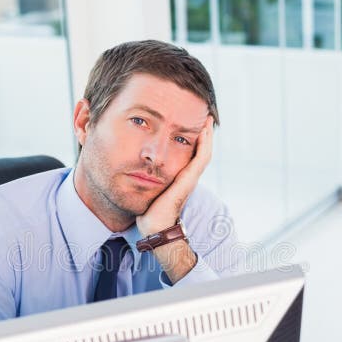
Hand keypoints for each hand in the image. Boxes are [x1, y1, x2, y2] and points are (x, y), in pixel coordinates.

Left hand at [136, 115, 213, 236]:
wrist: (155, 225)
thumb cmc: (149, 210)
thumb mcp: (148, 187)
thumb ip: (145, 177)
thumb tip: (134, 168)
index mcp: (180, 177)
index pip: (190, 154)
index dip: (193, 139)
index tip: (191, 124)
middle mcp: (188, 176)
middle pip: (201, 151)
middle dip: (203, 134)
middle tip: (204, 116)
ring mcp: (191, 178)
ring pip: (204, 152)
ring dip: (207, 135)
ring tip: (206, 119)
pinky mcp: (189, 179)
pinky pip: (201, 158)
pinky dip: (204, 144)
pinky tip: (203, 131)